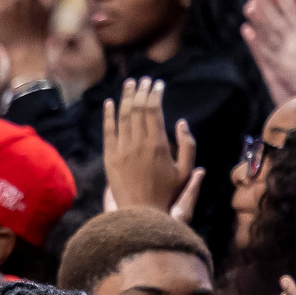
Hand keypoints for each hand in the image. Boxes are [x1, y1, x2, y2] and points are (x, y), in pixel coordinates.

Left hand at [102, 78, 202, 216]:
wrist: (140, 214)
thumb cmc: (166, 194)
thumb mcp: (185, 171)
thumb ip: (187, 145)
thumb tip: (181, 122)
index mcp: (158, 144)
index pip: (154, 111)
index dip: (154, 95)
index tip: (157, 84)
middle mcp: (138, 144)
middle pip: (138, 110)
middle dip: (141, 91)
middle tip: (143, 80)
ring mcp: (122, 150)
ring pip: (123, 117)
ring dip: (126, 97)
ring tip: (129, 84)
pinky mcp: (109, 159)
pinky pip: (108, 132)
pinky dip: (108, 116)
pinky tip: (110, 103)